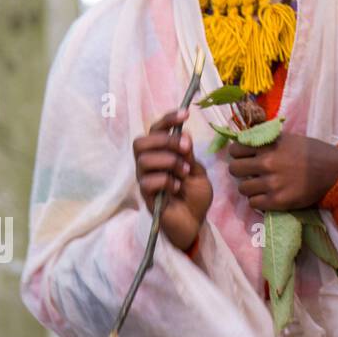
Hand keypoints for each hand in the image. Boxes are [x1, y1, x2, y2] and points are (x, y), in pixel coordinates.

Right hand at [133, 108, 212, 249]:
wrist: (194, 223)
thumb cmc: (193, 196)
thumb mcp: (197, 170)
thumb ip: (189, 154)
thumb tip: (183, 134)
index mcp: (161, 154)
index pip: (155, 130)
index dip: (167, 120)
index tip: (185, 114)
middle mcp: (148, 165)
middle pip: (140, 142)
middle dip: (166, 141)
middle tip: (186, 149)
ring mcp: (145, 181)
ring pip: (144, 160)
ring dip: (170, 162)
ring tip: (185, 172)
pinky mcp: (146, 198)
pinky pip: (148, 182)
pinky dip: (166, 181)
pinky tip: (177, 188)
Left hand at [226, 132, 337, 211]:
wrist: (333, 170)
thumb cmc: (312, 152)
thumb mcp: (288, 139)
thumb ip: (267, 142)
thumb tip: (245, 144)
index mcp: (269, 145)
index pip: (236, 149)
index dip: (237, 153)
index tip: (242, 156)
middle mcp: (267, 163)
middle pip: (234, 169)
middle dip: (239, 170)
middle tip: (247, 172)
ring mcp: (272, 183)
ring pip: (242, 188)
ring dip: (249, 187)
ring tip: (259, 186)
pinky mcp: (278, 201)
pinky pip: (254, 203)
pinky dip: (258, 200)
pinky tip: (266, 196)